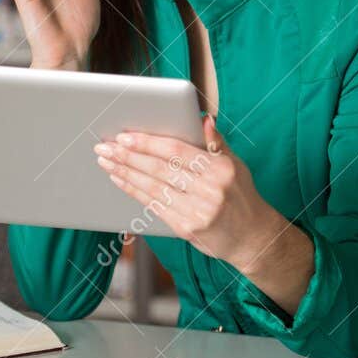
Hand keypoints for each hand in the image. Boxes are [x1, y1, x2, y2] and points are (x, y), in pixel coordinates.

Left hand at [94, 117, 314, 311]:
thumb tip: (203, 119)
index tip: (125, 136)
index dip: (148, 143)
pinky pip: (154, 206)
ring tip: (106, 161)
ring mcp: (197, 212)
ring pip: (153, 188)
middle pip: (160, 169)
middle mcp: (209, 190)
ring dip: (125, 172)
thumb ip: (216, 143)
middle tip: (105, 146)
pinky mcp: (186, 229)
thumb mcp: (235, 165)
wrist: (252, 238)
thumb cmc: (241, 195)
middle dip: (128, 156)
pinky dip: (134, 191)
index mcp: (220, 170)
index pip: (177, 151)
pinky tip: (120, 179)